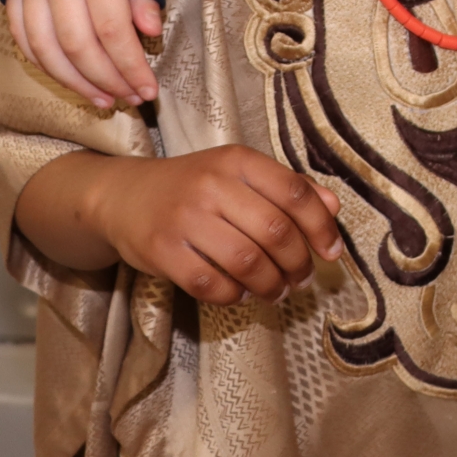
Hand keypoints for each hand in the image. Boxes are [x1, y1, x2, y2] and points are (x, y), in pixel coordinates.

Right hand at [7, 0, 163, 110]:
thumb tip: (151, 31)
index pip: (113, 32)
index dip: (130, 67)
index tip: (149, 89)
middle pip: (80, 47)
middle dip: (108, 80)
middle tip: (130, 98)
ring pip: (48, 51)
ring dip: (76, 82)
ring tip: (103, 100)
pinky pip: (25, 40)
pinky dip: (45, 65)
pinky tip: (68, 78)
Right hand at [19, 145, 344, 305]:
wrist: (124, 195)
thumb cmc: (194, 185)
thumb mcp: (240, 173)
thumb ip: (287, 187)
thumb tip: (333, 208)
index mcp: (238, 160)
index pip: (295, 192)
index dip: (321, 227)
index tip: (332, 252)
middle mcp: (212, 184)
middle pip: (275, 231)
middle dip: (298, 263)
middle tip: (302, 278)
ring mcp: (184, 218)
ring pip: (247, 262)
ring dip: (270, 285)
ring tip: (277, 291)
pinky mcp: (161, 251)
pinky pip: (210, 283)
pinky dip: (234, 295)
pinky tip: (242, 294)